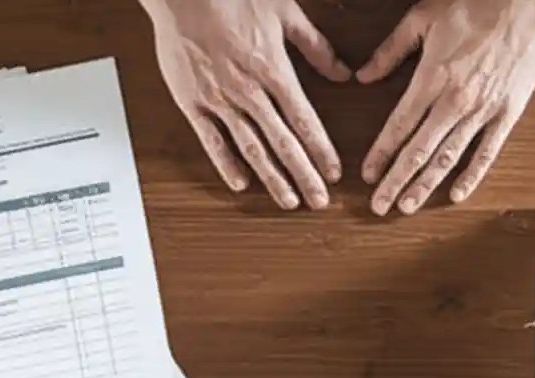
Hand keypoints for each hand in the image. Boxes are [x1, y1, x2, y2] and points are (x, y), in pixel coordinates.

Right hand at [140, 0, 349, 209]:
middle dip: (304, 175)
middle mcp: (248, 91)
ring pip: (251, 148)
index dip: (321, 150)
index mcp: (273, 70)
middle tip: (319, 202)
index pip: (305, 121)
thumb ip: (315, 46)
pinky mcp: (191, 102)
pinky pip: (211, 140)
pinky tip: (241, 184)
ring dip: (272, 178)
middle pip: (283, 142)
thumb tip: (342, 72)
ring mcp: (219, 99)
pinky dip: (226, 164)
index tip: (333, 173)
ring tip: (288, 201)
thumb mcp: (284, 11)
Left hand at [358, 0, 534, 214]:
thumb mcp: (422, 17)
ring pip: (448, 157)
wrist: (527, 1)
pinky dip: (471, 175)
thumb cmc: (475, 4)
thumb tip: (362, 77)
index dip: (380, 154)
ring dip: (425, 185)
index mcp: (431, 79)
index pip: (398, 126)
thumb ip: (390, 50)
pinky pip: (487, 151)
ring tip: (407, 207)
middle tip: (379, 206)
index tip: (367, 175)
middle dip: (396, 182)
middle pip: (418, 151)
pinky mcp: (507, 113)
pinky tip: (456, 195)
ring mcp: (482, 111)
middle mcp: (454, 101)